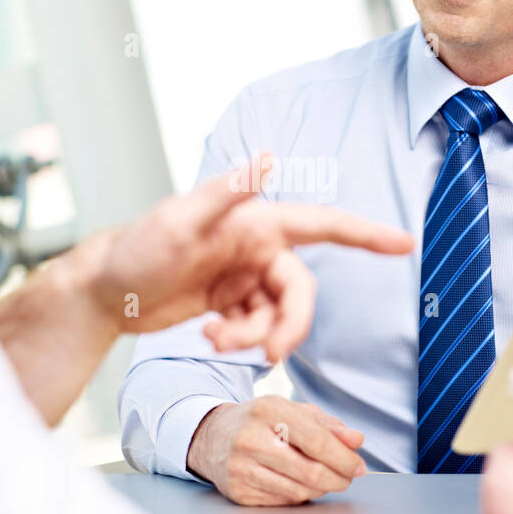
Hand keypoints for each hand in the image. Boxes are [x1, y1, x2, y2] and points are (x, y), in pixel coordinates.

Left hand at [81, 154, 414, 361]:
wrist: (107, 290)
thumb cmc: (137, 249)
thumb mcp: (179, 221)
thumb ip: (226, 191)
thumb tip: (267, 157)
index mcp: (255, 223)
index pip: (323, 226)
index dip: (367, 235)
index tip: (405, 243)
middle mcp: (256, 247)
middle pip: (300, 292)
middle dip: (289, 326)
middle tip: (268, 356)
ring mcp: (244, 276)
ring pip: (278, 315)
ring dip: (254, 336)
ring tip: (215, 340)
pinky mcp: (232, 302)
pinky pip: (257, 327)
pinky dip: (240, 339)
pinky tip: (209, 336)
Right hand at [187, 396, 367, 505]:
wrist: (212, 437)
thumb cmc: (260, 422)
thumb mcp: (291, 411)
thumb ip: (327, 425)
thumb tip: (356, 440)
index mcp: (268, 409)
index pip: (317, 440)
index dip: (344, 458)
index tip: (359, 466)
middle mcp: (251, 438)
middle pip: (310, 471)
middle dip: (338, 478)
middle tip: (348, 477)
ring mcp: (241, 468)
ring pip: (298, 491)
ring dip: (322, 490)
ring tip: (328, 480)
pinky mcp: (238, 492)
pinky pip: (282, 502)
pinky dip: (300, 496)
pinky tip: (303, 485)